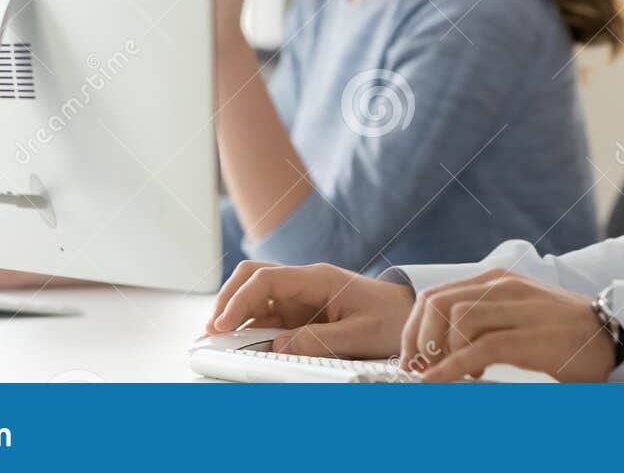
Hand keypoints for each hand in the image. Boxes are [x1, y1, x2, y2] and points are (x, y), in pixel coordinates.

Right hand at [206, 261, 414, 358]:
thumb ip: (320, 341)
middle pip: (252, 278)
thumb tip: (277, 346)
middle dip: (228, 300)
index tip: (222, 325)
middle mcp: (304, 283)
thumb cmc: (392, 319)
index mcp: (319, 278)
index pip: (267, 279)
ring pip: (255, 297)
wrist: (411, 315)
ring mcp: (301, 297)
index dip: (239, 300)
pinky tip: (241, 345)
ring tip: (219, 342)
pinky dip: (251, 328)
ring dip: (236, 316)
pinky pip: (268, 316)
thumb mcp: (361, 335)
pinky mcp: (301, 313)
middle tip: (212, 332)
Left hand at [399, 268, 616, 381]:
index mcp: (496, 280)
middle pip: (437, 305)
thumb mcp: (517, 315)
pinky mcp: (529, 335)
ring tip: (453, 376)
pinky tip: (440, 382)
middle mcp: (503, 286)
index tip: (408, 358)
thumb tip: (442, 347)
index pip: (436, 296)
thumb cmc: (563, 332)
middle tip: (416, 370)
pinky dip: (451, 368)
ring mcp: (517, 308)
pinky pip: (478, 349)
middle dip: (417, 340)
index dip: (412, 329)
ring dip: (441, 354)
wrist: (613, 336)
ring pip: (455, 322)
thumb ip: (483, 321)